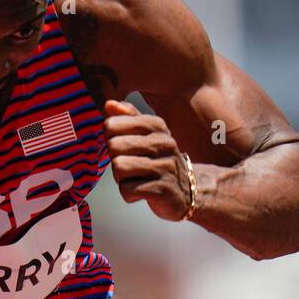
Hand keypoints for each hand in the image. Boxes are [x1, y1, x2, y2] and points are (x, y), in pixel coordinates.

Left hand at [103, 99, 192, 220]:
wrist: (189, 190)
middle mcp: (163, 143)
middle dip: (115, 159)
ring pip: (119, 167)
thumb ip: (128, 118)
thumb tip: (109, 104)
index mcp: (156, 126)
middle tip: (130, 166)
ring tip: (136, 178)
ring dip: (121, 178)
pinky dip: (128, 194)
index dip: (110, 139)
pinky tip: (141, 191)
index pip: (112, 124)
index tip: (124, 147)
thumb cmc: (160, 161)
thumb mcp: (148, 135)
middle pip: (113, 146)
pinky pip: (127, 190)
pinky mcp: (163, 190)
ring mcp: (165, 167)